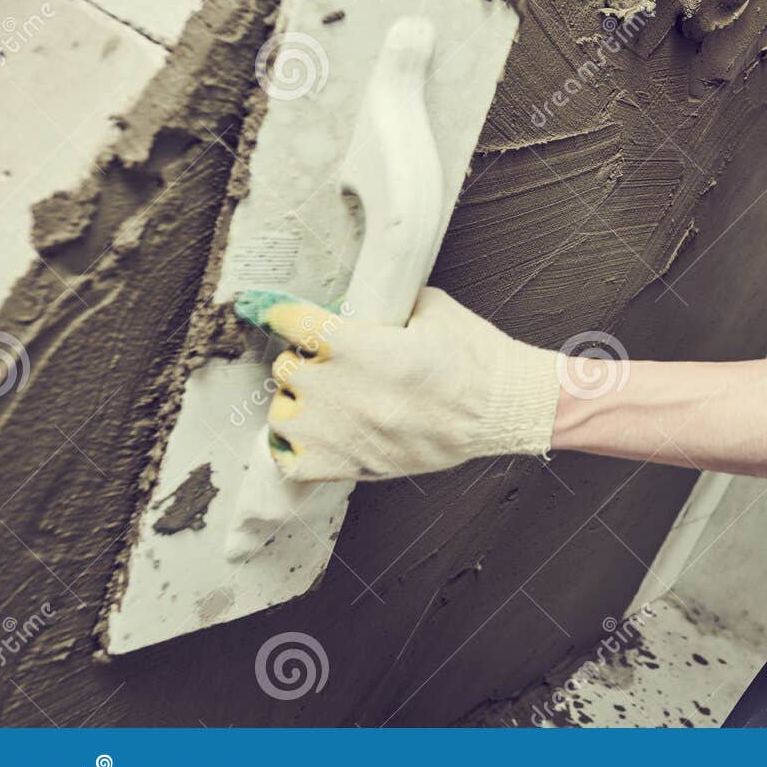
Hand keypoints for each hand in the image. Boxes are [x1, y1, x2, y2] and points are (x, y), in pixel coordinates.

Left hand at [233, 285, 560, 481]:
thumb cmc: (473, 358)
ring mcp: (340, 432)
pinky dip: (294, 448)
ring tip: (325, 398)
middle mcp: (339, 389)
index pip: (290, 320)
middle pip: (285, 367)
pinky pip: (290, 461)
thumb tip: (360, 302)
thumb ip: (385, 303)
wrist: (501, 409)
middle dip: (305, 360)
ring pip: (281, 412)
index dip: (275, 311)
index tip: (264, 309)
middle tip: (331, 361)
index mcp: (355, 344)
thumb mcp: (431, 308)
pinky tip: (316, 434)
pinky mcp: (349, 465)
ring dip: (297, 403)